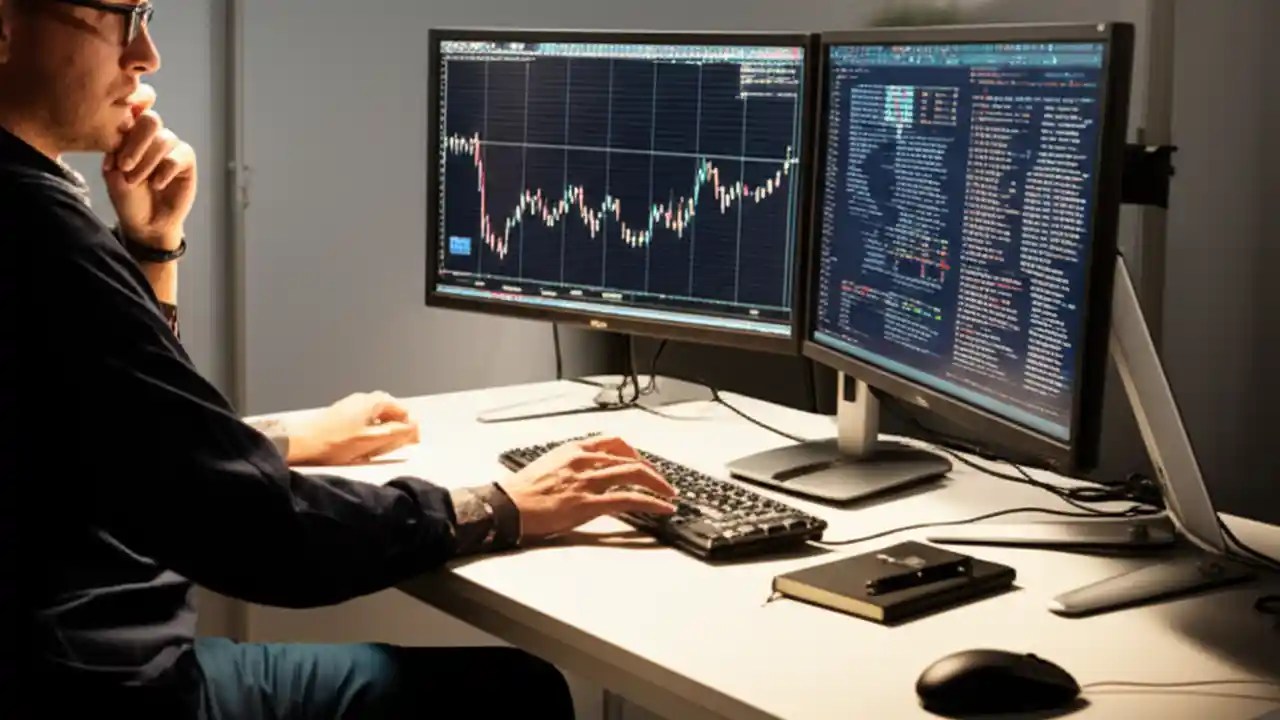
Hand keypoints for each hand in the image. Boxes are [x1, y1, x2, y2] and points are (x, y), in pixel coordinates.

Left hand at [104, 84, 196, 248]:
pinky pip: (179, 156)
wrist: (146, 223)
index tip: (117, 133)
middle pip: (150, 120)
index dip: (129, 111)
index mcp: (131, 132)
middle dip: (136, 143)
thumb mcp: (113, 173)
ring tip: (135, 181)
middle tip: (124, 165)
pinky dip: (166, 169)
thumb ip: (117, 149)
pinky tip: (156, 184)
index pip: (133, 109)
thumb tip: (126, 127)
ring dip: (147, 162)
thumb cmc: (127, 197)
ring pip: (164, 139)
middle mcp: (152, 136)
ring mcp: (171, 148)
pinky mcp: (186, 162)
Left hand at [287, 391, 420, 465]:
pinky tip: (362, 445)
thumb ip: (397, 433)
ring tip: (379, 448)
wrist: (302, 442)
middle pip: (390, 412)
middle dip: (396, 428)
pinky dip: (370, 431)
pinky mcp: (342, 414)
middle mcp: (364, 398)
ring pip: (377, 416)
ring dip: (383, 431)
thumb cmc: (337, 442)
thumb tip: (415, 428)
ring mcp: (352, 404)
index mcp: (374, 401)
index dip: (409, 427)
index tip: (411, 443)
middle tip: (395, 446)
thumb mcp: (372, 440)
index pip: (403, 410)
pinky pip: (365, 420)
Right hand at [499, 436, 677, 540]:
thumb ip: (570, 465)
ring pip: (633, 474)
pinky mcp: (588, 503)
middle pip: (629, 457)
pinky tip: (662, 508)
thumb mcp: (548, 466)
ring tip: (669, 494)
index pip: (613, 442)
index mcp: (573, 450)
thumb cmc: (521, 491)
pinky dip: (651, 502)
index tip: (643, 463)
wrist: (506, 506)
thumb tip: (586, 473)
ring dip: (657, 484)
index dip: (634, 452)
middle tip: (663, 482)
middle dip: (652, 470)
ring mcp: (587, 481)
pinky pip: (628, 499)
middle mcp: (583, 461)